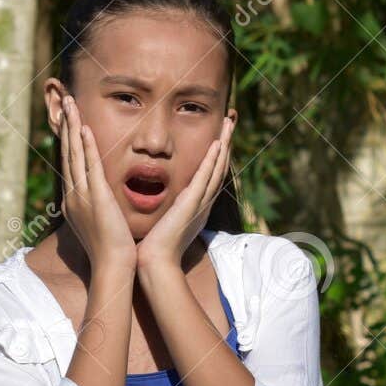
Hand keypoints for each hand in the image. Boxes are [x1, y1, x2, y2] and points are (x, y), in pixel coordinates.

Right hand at [59, 95, 135, 274]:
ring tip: (70, 103)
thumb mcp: (100, 224)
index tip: (68, 119)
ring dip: (72, 127)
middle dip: (66, 125)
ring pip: (74, 154)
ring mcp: (82, 196)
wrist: (112, 267)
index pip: (70, 163)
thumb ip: (98, 207)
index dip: (68, 139)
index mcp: (74, 201)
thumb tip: (101, 200)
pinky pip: (89, 167)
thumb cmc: (111, 250)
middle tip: (65, 100)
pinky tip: (83, 128)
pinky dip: (85, 147)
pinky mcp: (96, 198)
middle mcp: (73, 195)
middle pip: (67, 153)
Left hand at [134, 112, 234, 274]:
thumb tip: (158, 204)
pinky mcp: (192, 205)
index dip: (217, 155)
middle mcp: (203, 204)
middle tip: (230, 121)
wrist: (155, 264)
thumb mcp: (164, 224)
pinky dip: (213, 161)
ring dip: (224, 145)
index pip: (210, 176)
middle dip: (225, 143)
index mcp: (196, 208)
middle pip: (219, 168)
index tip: (219, 136)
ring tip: (229, 123)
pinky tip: (217, 144)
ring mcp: (200, 204)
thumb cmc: (155, 248)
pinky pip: (205, 178)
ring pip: (217, 169)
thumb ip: (166, 212)